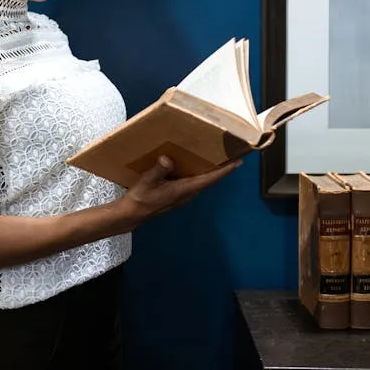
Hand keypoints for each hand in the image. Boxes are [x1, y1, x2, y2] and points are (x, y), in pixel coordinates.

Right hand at [121, 156, 241, 223]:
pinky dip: (200, 173)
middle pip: (209, 180)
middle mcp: (187, 194)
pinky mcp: (177, 194)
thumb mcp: (146, 182)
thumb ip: (158, 170)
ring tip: (219, 157)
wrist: (132, 214)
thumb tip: (168, 159)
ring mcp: (183, 195)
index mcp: (182, 190)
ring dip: (212, 171)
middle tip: (233, 154)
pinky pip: (194, 182)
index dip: (223, 171)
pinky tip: (196, 165)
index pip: (208, 179)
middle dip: (222, 169)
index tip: (237, 163)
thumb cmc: (139, 199)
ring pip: (202, 181)